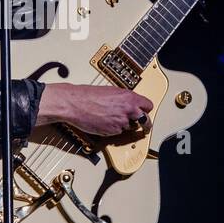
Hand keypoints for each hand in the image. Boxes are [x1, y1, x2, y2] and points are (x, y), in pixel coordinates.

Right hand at [35, 83, 153, 135]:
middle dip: (144, 123)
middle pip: (146, 120)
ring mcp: (121, 121)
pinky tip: (105, 122)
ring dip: (124, 124)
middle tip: (143, 124)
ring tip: (111, 118)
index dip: (146, 109)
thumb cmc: (88, 95)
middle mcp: (128, 109)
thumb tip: (129, 102)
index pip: (148, 105)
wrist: (75, 103)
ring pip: (130, 127)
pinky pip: (118, 132)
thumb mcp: (111, 91)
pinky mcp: (112, 131)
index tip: (145, 112)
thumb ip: (123, 98)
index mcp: (129, 97)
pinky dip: (114, 129)